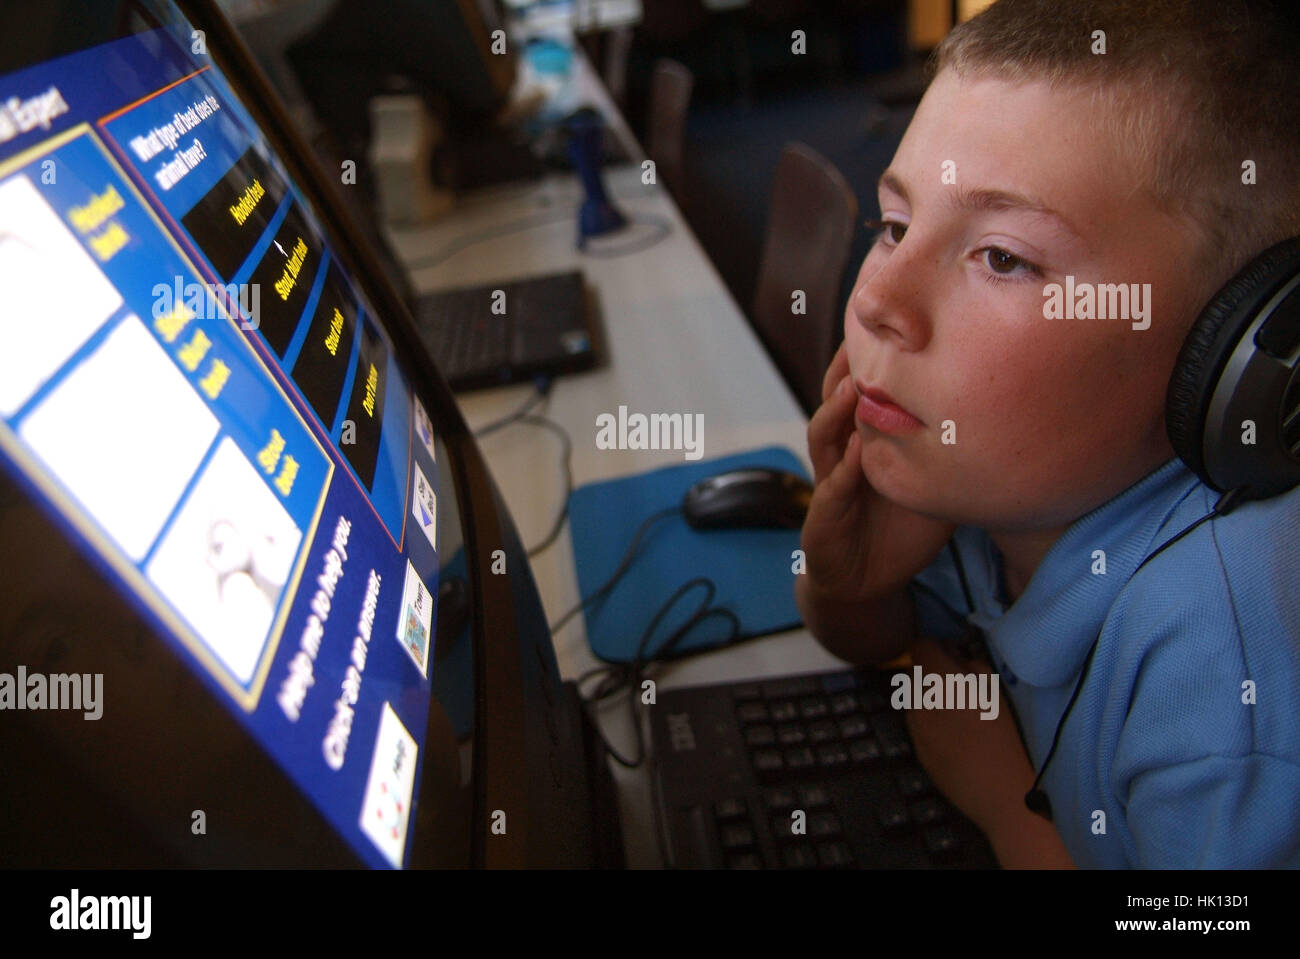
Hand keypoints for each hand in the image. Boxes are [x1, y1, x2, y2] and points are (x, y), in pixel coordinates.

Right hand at [801, 342, 954, 603]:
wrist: (866, 578)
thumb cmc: (900, 526)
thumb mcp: (933, 479)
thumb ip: (954, 447)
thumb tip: (1006, 415)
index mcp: (862, 436)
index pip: (861, 386)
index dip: (870, 355)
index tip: (893, 323)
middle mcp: (841, 451)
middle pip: (834, 397)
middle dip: (844, 367)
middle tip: (864, 336)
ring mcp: (829, 480)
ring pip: (824, 434)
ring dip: (838, 409)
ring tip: (856, 385)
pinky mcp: (823, 516)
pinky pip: (831, 489)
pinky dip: (845, 471)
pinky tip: (859, 452)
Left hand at [903, 636, 1073, 867]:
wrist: (1007, 797)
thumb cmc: (1012, 739)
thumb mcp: (999, 690)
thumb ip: (973, 666)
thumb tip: (957, 655)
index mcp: (941, 682)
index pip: (921, 646)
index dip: (938, 648)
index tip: (956, 656)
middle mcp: (920, 702)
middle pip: (916, 674)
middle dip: (935, 674)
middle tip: (964, 686)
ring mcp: (916, 730)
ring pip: (916, 701)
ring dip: (933, 700)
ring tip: (964, 716)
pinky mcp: (919, 754)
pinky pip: (920, 727)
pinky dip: (934, 725)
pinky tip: (960, 740)